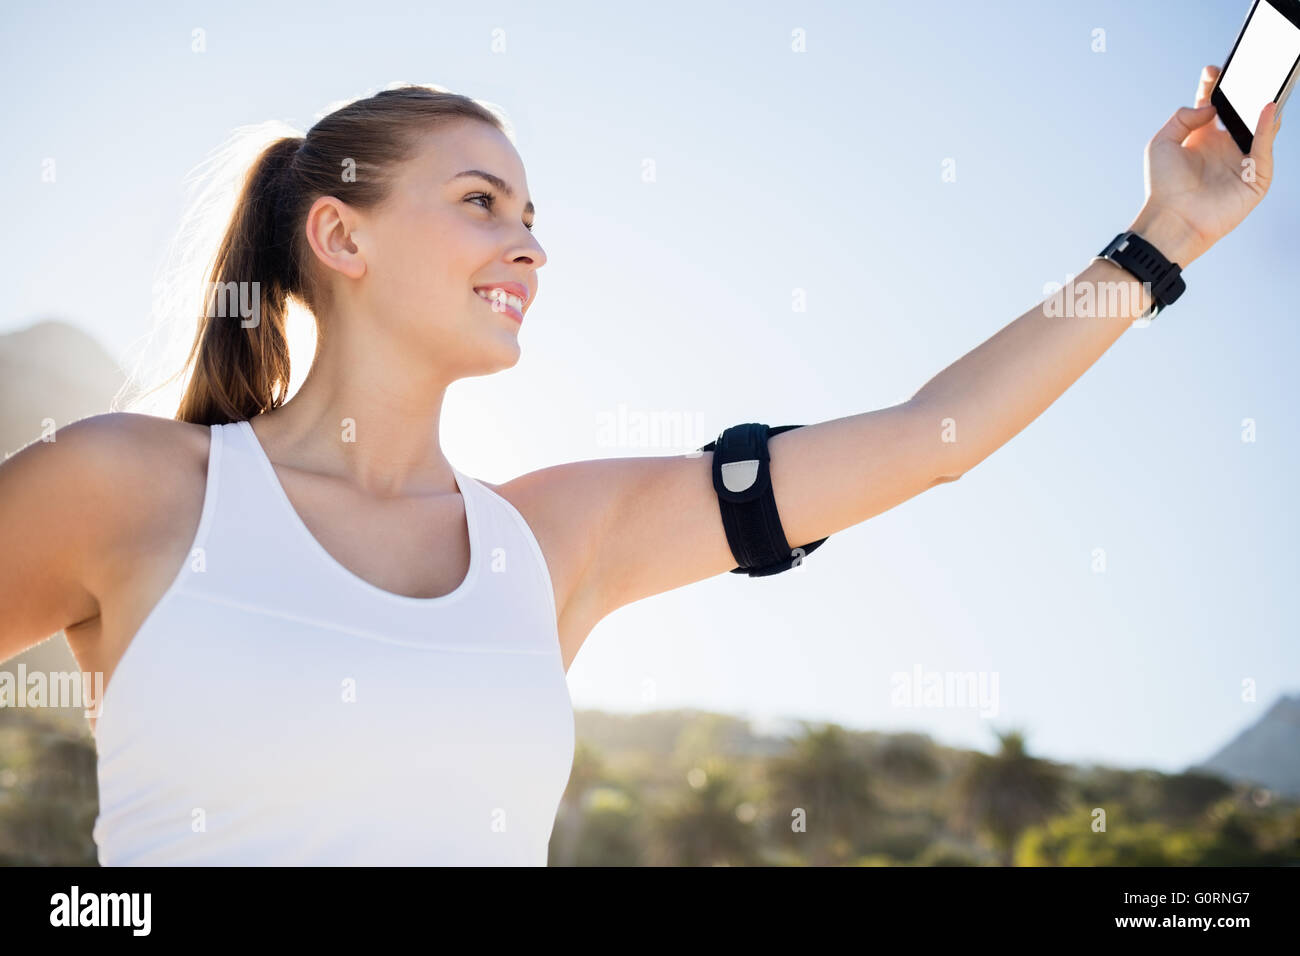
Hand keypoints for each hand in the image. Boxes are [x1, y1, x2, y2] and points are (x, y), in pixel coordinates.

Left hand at [1129, 64, 1282, 266]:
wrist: (1171, 219)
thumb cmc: (1162, 186)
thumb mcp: (1162, 143)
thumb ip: (1183, 117)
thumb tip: (1211, 106)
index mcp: (1201, 140)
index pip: (1213, 106)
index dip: (1214, 86)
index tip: (1214, 70)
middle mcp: (1223, 148)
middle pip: (1242, 114)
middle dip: (1247, 93)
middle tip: (1250, 70)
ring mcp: (1241, 163)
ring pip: (1260, 129)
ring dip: (1264, 108)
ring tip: (1265, 84)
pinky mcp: (1255, 179)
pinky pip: (1265, 149)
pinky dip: (1268, 128)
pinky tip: (1266, 110)